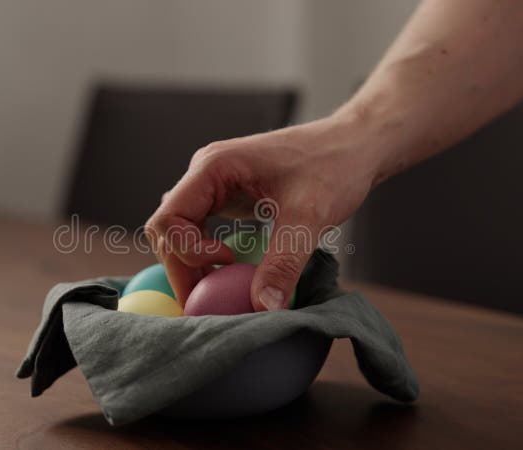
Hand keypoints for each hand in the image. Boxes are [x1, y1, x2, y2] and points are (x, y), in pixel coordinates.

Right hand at [145, 109, 386, 310]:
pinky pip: (199, 229)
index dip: (186, 253)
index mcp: (213, 167)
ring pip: (180, 230)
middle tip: (211, 298)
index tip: (227, 264)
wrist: (354, 146)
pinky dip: (206, 255)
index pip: (167, 218)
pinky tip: (229, 272)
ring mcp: (213, 184)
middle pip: (168, 228)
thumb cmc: (334, 166)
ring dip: (192, 263)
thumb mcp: (309, 217)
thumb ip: (283, 264)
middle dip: (184, 267)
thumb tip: (263, 308)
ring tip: (219, 289)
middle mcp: (205, 173)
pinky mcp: (226, 195)